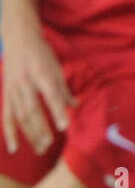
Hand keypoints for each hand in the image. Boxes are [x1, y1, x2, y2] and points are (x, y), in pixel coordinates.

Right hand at [0, 20, 73, 154]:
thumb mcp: (56, 67)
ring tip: (41, 149)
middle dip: (41, 129)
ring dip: (30, 134)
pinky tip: (15, 148)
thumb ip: (64, 89)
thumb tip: (75, 106)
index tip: (64, 127)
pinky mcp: (5, 93)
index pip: (51, 95)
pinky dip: (10, 133)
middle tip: (50, 145)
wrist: (19, 38)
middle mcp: (26, 82)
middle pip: (33, 110)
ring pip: (20, 116)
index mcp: (42, 74)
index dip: (56, 111)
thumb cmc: (42, 53)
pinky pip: (6, 116)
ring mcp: (13, 88)